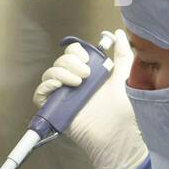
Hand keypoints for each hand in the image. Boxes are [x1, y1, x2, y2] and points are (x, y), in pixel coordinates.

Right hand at [32, 29, 147, 168]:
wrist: (117, 134)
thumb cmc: (125, 111)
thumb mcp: (127, 77)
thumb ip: (124, 55)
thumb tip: (120, 33)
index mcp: (90, 74)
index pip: (73, 54)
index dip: (76, 51)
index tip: (87, 57)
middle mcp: (75, 83)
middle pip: (61, 61)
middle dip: (71, 62)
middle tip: (86, 74)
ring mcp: (64, 96)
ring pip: (50, 73)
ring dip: (62, 72)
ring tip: (79, 83)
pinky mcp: (55, 109)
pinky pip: (41, 92)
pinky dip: (47, 85)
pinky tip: (61, 87)